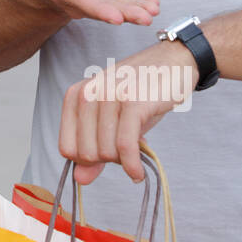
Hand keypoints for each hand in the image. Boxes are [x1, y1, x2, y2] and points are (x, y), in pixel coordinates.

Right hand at [28, 0, 159, 25]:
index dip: (98, 8)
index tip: (115, 16)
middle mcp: (81, 0)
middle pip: (104, 9)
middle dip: (125, 14)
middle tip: (144, 18)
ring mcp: (99, 1)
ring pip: (119, 8)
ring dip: (137, 12)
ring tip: (152, 11)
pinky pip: (128, 3)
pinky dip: (142, 4)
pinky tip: (153, 4)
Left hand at [59, 40, 198, 184]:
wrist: (174, 61)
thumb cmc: (141, 93)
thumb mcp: (113, 120)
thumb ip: (93, 149)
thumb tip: (80, 180)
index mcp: (76, 94)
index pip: (67, 148)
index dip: (86, 159)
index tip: (106, 154)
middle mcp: (89, 93)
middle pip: (86, 154)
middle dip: (107, 160)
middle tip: (125, 149)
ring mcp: (110, 96)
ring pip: (106, 152)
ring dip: (123, 161)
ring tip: (136, 149)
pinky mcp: (134, 103)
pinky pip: (126, 147)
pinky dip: (132, 166)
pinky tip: (138, 172)